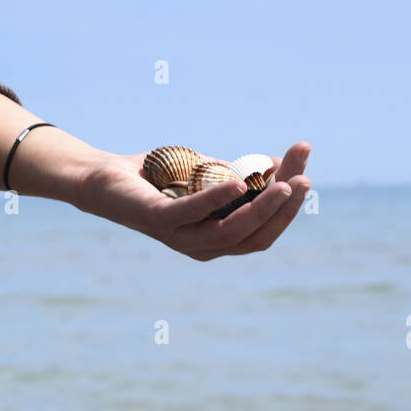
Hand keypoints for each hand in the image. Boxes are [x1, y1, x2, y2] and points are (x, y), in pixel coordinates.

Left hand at [73, 142, 311, 259]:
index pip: (263, 233)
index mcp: (216, 240)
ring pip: (232, 231)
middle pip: (255, 234)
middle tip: (305, 176)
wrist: (105, 180)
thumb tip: (275, 163)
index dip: (288, 208)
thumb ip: (238, 174)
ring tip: (285, 182)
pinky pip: (194, 213)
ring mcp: (180, 237)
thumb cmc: (158, 179)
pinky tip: (240, 183)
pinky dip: (219, 198)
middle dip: (285, 207)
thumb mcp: (207, 174)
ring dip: (263, 207)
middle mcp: (201, 247)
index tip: (306, 173)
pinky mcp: (159, 222)